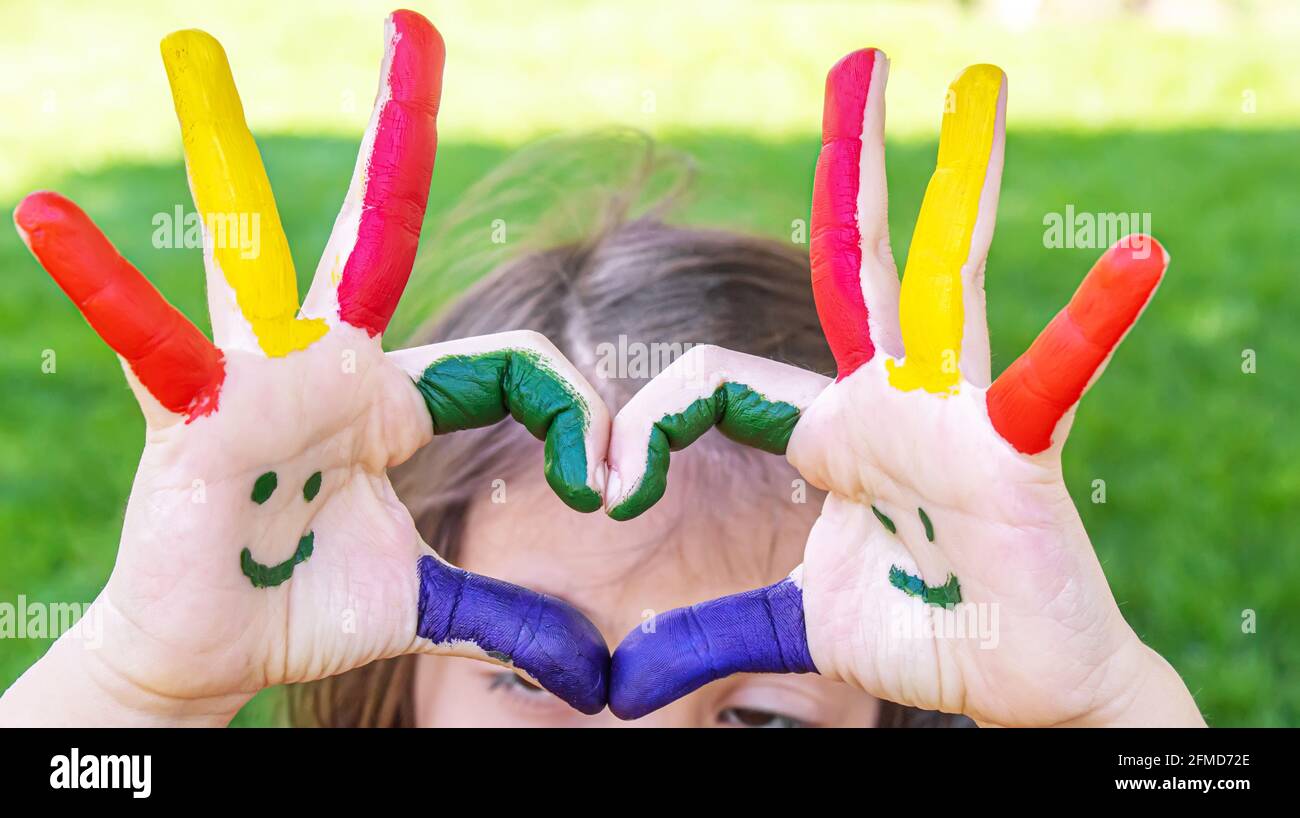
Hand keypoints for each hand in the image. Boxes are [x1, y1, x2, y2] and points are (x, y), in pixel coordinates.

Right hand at [2, 11, 608, 724]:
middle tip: (411, 34)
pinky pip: (152, 347)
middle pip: (373, 234)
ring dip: (220, 151)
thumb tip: (590, 668)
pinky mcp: (195, 416)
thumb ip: (505, 607)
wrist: (221, 647)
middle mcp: (328, 364)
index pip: (509, 363)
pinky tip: (50, 218)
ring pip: (250, 250)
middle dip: (396, 136)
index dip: (572, 415)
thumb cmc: (309, 605)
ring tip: (190, 52)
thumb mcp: (427, 598)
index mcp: (391, 396)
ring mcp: (257, 380)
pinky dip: (104, 290)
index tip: (606, 481)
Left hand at [604, 50, 1201, 725]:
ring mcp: (955, 413)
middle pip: (861, 262)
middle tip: (860, 69)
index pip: (721, 380)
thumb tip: (623, 680)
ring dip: (963, 182)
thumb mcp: (796, 622)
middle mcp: (892, 400)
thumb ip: (715, 627)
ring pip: (949, 279)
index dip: (654, 420)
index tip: (608, 486)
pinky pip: (1049, 379)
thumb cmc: (922, 630)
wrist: (1014, 683)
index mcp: (833, 430)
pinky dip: (1091, 326)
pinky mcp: (1014, 450)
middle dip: (856, 166)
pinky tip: (1135, 263)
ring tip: (980, 85)